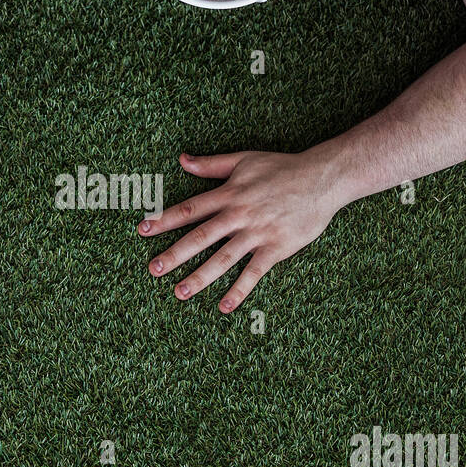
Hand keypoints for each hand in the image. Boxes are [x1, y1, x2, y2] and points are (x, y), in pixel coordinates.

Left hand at [138, 150, 341, 312]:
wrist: (323, 178)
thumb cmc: (282, 167)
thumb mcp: (244, 159)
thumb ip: (211, 164)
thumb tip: (182, 160)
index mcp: (229, 193)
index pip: (190, 209)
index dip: (165, 219)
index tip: (143, 230)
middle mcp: (239, 214)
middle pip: (201, 236)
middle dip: (175, 253)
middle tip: (153, 269)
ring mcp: (258, 233)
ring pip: (224, 258)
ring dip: (201, 277)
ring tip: (180, 292)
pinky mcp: (276, 247)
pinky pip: (254, 272)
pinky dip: (239, 290)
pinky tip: (224, 306)